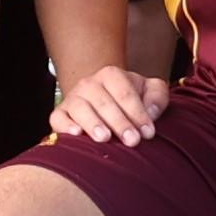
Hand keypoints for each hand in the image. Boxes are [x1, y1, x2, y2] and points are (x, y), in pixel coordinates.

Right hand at [49, 65, 169, 145]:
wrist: (101, 101)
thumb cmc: (129, 101)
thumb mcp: (148, 92)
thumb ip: (157, 96)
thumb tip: (150, 112)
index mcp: (112, 75)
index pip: (125, 93)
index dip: (138, 113)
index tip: (148, 133)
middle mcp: (89, 84)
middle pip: (104, 102)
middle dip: (120, 122)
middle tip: (132, 141)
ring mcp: (72, 98)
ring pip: (80, 108)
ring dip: (93, 123)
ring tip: (105, 138)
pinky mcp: (59, 114)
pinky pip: (58, 118)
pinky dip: (66, 126)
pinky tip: (76, 134)